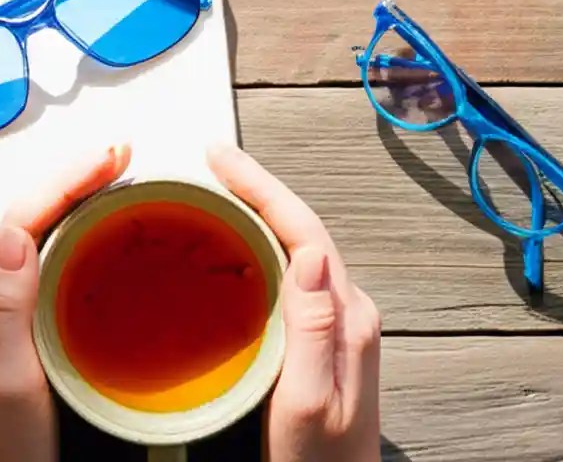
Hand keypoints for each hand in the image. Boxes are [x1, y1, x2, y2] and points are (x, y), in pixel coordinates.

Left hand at [0, 144, 131, 461]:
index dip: (67, 180)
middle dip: (76, 177)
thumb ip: (8, 311)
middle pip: (31, 216)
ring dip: (77, 199)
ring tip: (116, 179)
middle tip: (121, 156)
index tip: (107, 157)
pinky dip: (78, 233)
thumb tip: (15, 237)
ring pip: (39, 234)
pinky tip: (102, 234)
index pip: (22, 218)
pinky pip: (48, 261)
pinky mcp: (18, 324)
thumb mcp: (9, 383)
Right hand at [208, 145, 381, 461]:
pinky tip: (239, 244)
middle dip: (258, 187)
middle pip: (302, 228)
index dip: (262, 187)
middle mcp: (348, 312)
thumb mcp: (306, 403)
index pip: (304, 231)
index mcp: (347, 319)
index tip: (222, 158)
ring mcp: (339, 324)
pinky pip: (292, 274)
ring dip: (261, 210)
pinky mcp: (324, 339)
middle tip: (213, 159)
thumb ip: (312, 331)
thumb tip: (308, 255)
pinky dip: (263, 245)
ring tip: (221, 187)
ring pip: (297, 246)